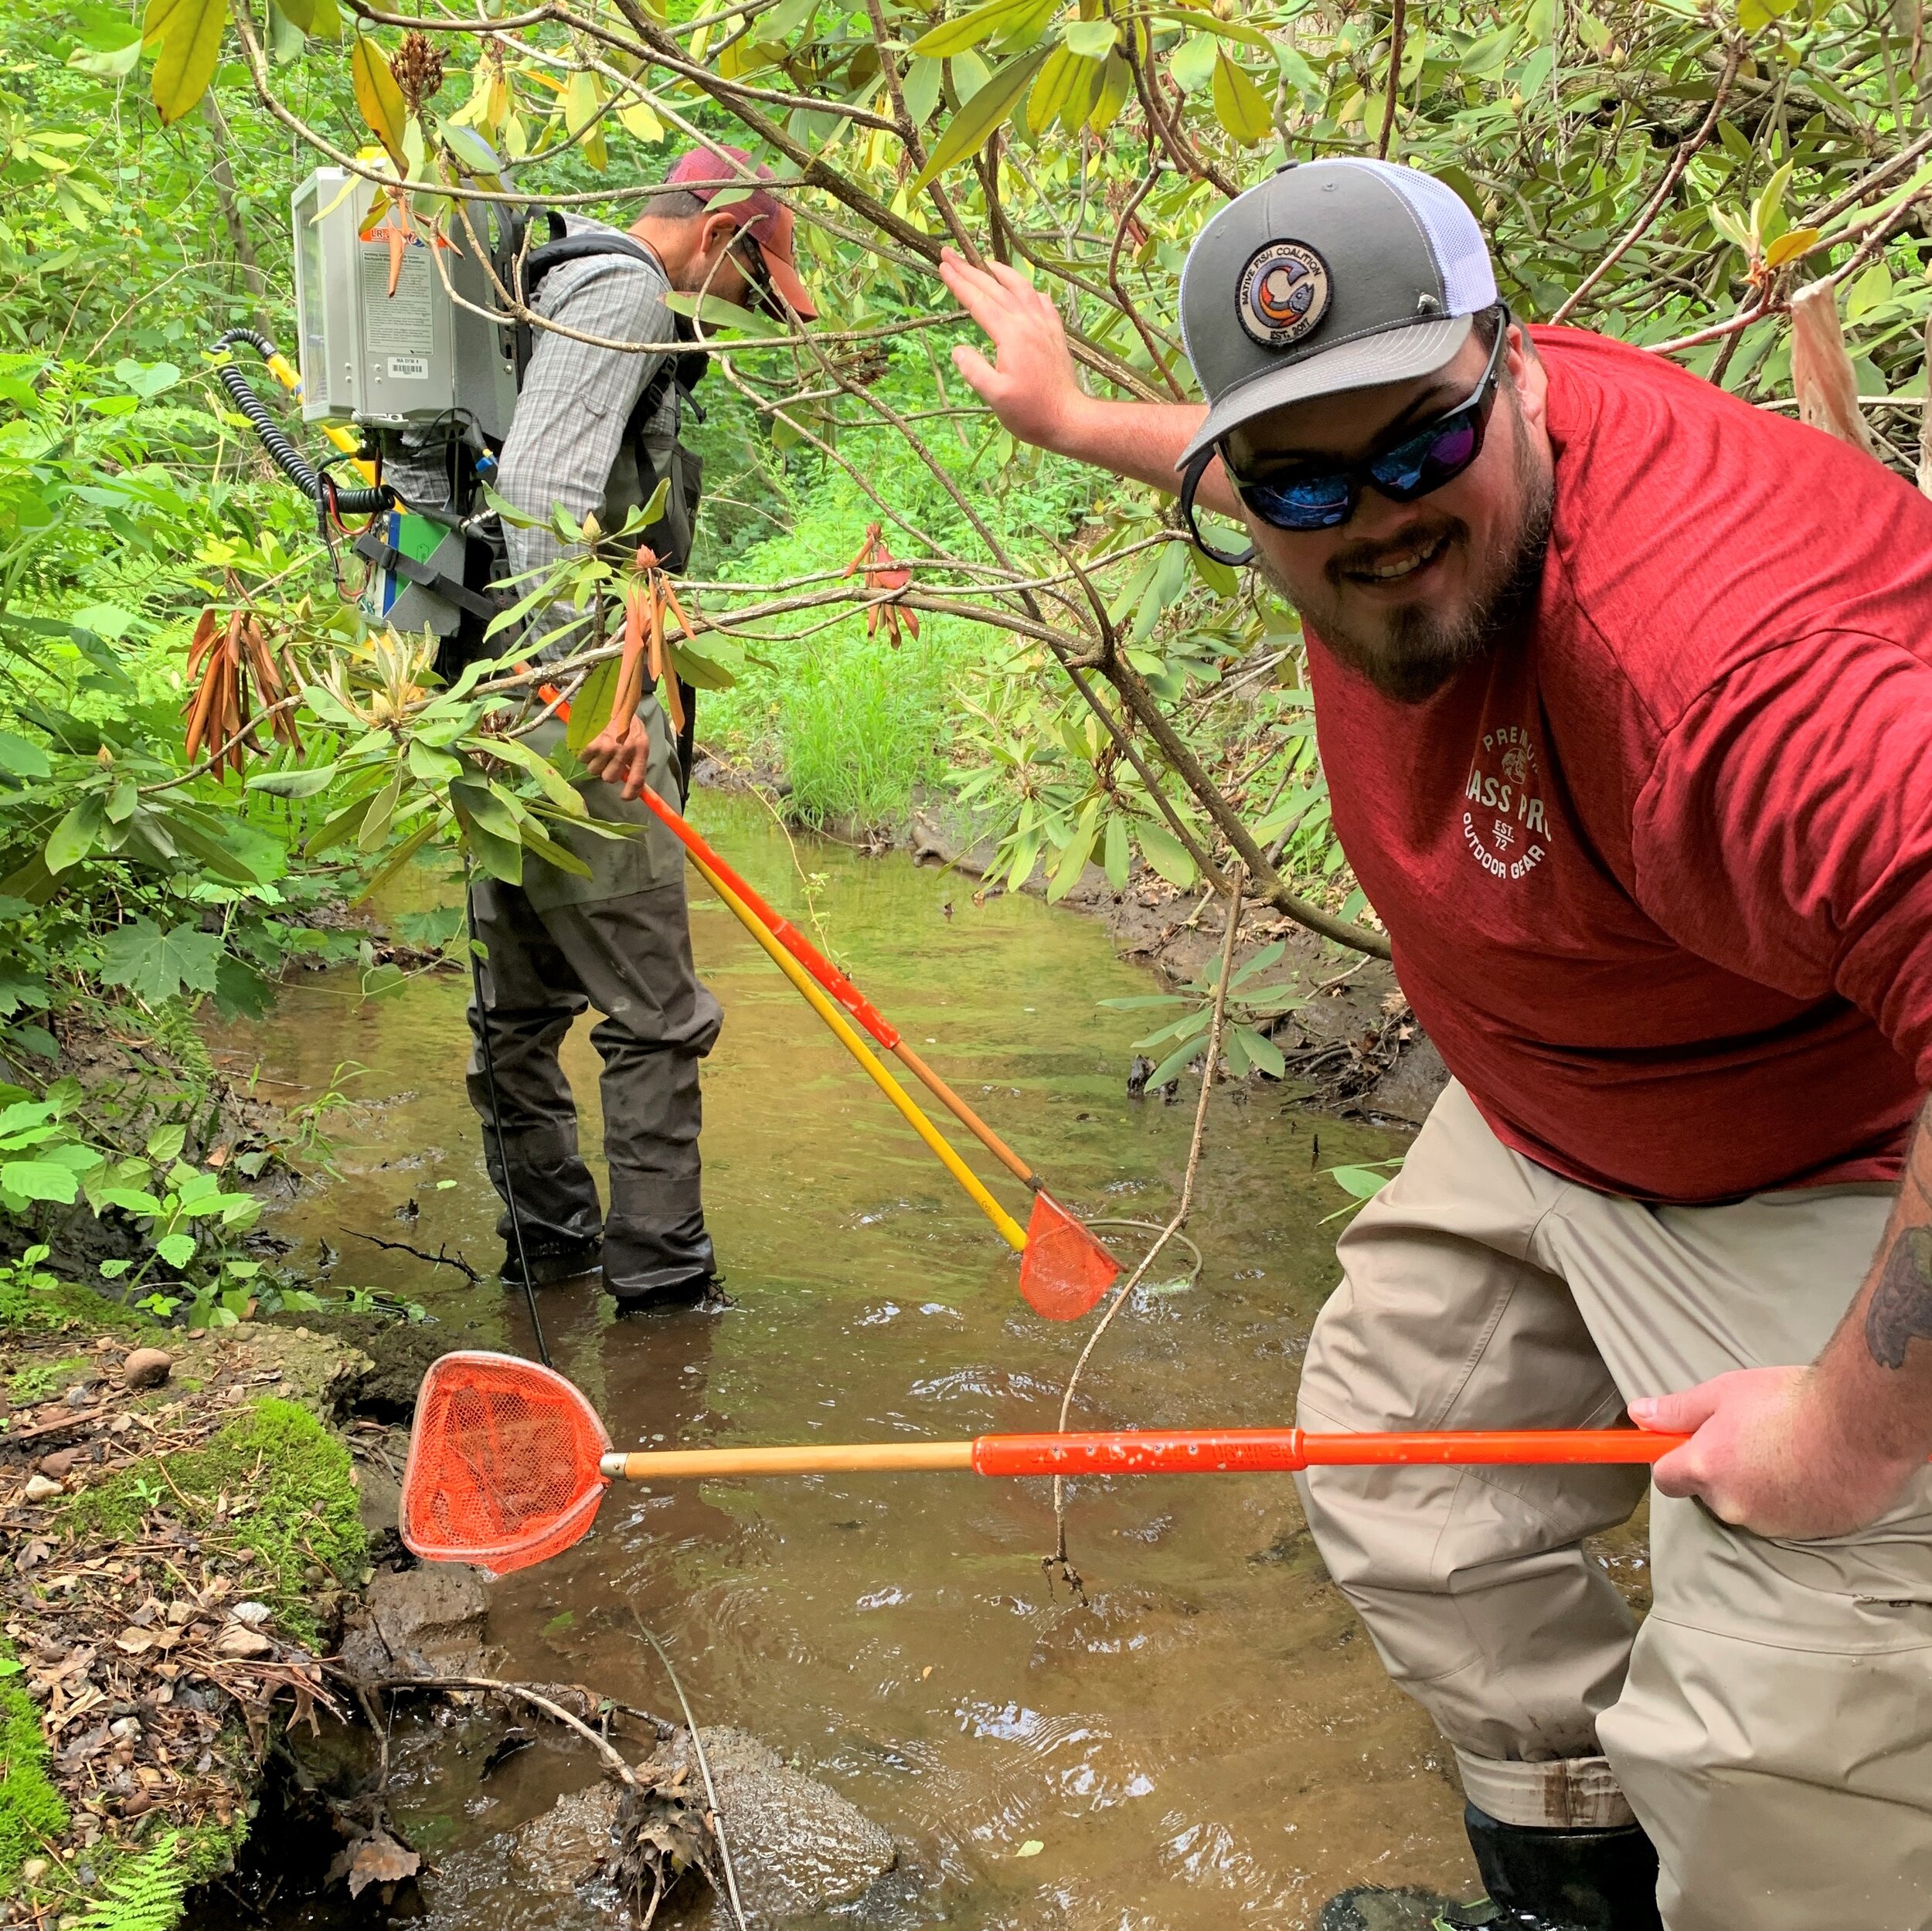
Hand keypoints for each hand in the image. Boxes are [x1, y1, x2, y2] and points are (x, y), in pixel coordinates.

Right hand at [580, 712, 651, 800]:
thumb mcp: (640, 740)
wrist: (614, 699)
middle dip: (608, 773)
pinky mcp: (592, 742)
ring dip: (595, 764)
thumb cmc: (628, 722)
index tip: (625, 797)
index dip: (630, 793)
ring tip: (600, 751)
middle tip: (609, 762)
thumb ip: (636, 760)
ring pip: (594, 771)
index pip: (637, 780)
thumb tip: (631, 784)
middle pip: (610, 778)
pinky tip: (591, 745)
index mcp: (640, 749)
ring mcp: (607, 747)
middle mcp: (624, 750)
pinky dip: (585, 755)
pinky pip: (583, 759)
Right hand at [937, 247, 1086, 450]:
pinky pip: (1042, 302)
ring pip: (1021, 288)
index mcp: (1010, 335)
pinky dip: (1029, 290)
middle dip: (970, 269)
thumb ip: (974, 370)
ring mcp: (1044, 326)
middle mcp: (1028, 323)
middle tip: (950, 253)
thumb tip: (958, 349)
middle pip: (995, 288)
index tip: (942, 265)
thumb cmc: (1030, 413)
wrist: (1069, 419)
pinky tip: (1026, 290)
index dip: (959, 283)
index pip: (979, 301)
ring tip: (986, 262)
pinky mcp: (1055, 335)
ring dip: (1001, 272)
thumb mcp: (995, 396)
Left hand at [1631, 1366, 1921, 1539]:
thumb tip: (1639, 1414)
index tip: (1689, 1445)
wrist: (1862, 1423)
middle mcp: (1734, 1505)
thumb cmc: (1790, 1401)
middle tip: (1753, 1437)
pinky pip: (1792, 1517)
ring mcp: (1775, 1524)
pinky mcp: (1813, 1534)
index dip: (1675, 1460)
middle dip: (1724, 1470)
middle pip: (1712, 1493)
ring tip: (1791, 1450)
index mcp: (1706, 1470)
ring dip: (1763, 1486)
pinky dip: (1798, 1499)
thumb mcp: (1724, 1393)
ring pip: (1753, 1507)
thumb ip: (1678, 1410)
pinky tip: (1815, 1469)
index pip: (1666, 1478)